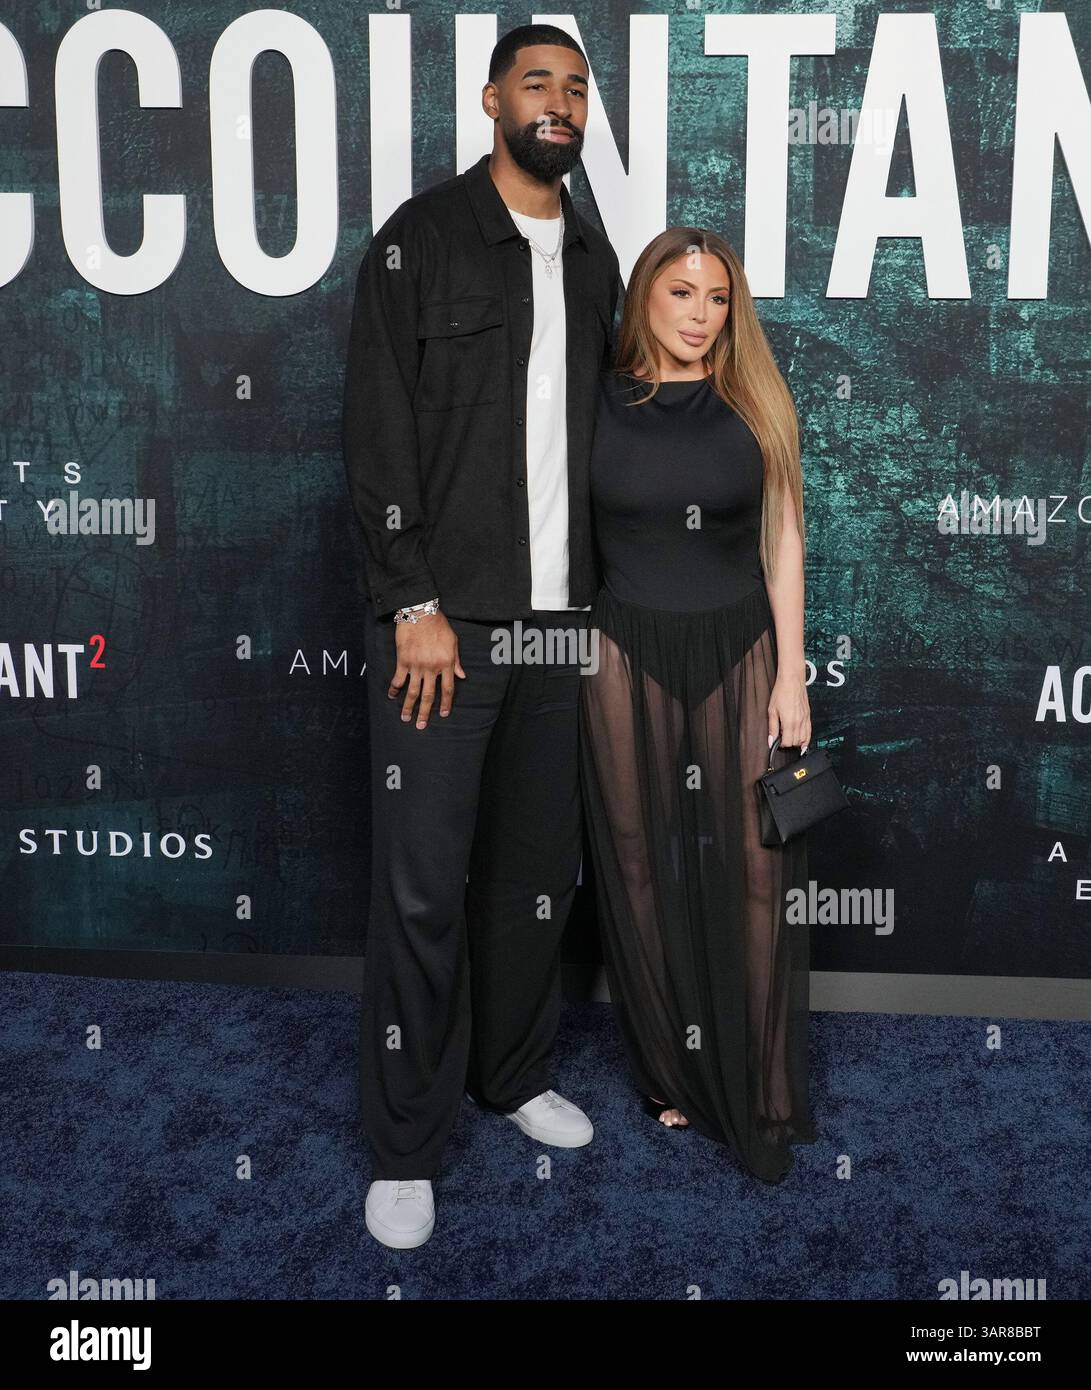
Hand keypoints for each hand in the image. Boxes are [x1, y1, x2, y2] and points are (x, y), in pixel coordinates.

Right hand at [389, 611, 464, 727]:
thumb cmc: (438, 625)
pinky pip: (398, 679)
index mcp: (446, 663)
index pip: (448, 689)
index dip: (446, 703)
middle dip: (424, 712)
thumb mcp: (453, 642)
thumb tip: (462, 676)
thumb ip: (456, 661)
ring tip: (405, 718)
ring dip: (408, 706)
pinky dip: (394, 689)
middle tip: (420, 726)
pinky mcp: (403, 660)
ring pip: (412, 691)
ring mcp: (416, 665)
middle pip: (428, 695)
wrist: (420, 612)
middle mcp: (431, 668)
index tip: (443, 714)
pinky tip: (391, 696)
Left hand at [768, 669, 810, 754]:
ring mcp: (805, 720)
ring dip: (796, 742)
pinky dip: (806, 739)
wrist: (792, 681)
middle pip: (795, 742)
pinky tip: (803, 742)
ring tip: (789, 738)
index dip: (780, 744)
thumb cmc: (781, 693)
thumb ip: (772, 728)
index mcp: (789, 722)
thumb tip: (771, 741)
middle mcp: (799, 723)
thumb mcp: (772, 711)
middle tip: (781, 738)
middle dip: (788, 743)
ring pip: (804, 739)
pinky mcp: (808, 716)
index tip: (776, 741)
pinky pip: (810, 732)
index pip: (787, 742)